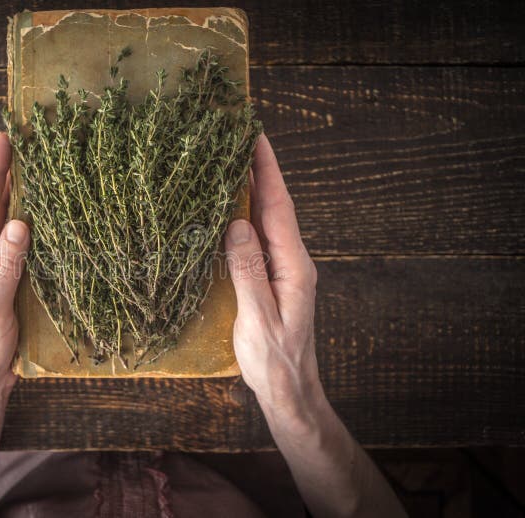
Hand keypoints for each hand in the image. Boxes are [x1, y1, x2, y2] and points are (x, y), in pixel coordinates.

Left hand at [0, 132, 28, 429]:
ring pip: (5, 223)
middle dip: (5, 173)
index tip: (3, 140)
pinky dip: (32, 223)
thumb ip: (5, 268)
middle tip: (23, 137)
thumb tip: (20, 224)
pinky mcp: (6, 280)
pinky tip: (46, 210)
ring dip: (19, 193)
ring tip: (36, 162)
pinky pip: (19, 245)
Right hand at [224, 133, 322, 432]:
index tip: (255, 135)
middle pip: (276, 205)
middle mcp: (292, 260)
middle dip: (260, 169)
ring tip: (232, 160)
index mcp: (293, 265)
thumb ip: (248, 270)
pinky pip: (258, 238)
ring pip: (268, 219)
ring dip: (253, 188)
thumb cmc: (274, 360)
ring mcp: (283, 269)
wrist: (289, 390)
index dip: (267, 170)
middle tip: (239, 136)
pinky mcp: (271, 278)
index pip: (279, 207)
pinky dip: (246, 214)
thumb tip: (237, 224)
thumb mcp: (258, 318)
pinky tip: (231, 208)